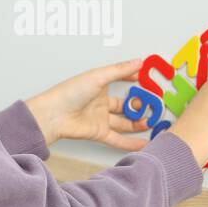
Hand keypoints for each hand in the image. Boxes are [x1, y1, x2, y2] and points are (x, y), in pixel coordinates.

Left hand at [25, 58, 150, 150]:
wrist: (53, 115)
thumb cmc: (70, 92)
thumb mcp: (98, 77)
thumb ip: (120, 71)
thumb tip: (139, 62)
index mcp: (99, 85)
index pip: (120, 79)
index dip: (133, 79)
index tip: (147, 79)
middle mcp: (101, 102)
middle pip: (125, 105)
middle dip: (139, 106)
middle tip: (154, 107)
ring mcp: (100, 118)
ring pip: (124, 122)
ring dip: (138, 124)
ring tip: (152, 123)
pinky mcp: (99, 133)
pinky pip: (118, 139)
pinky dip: (130, 143)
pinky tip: (143, 144)